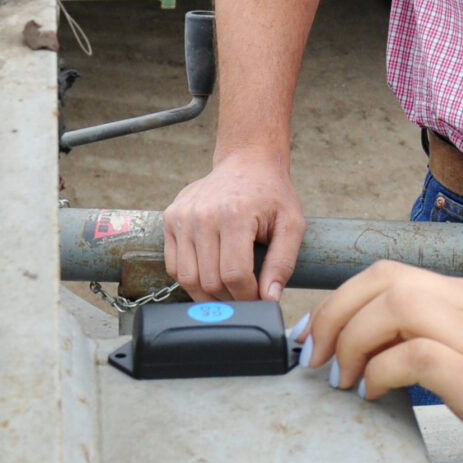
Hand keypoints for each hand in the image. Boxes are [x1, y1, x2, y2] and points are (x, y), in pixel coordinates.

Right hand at [161, 154, 304, 299]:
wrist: (247, 163)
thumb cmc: (271, 194)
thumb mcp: (291, 223)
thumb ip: (283, 262)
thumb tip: (270, 298)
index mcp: (234, 214)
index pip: (234, 274)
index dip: (248, 296)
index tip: (259, 298)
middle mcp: (202, 215)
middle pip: (209, 280)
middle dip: (230, 298)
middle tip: (245, 296)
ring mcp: (182, 217)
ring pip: (187, 278)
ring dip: (208, 295)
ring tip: (228, 290)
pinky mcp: (170, 219)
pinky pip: (173, 265)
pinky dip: (190, 279)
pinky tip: (210, 275)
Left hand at [305, 262, 462, 462]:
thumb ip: (450, 342)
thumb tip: (389, 358)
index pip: (391, 272)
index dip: (342, 299)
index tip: (319, 336)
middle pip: (381, 279)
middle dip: (333, 314)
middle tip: (316, 359)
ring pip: (392, 306)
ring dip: (351, 342)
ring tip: (343, 380)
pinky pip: (413, 356)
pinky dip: (380, 372)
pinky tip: (375, 396)